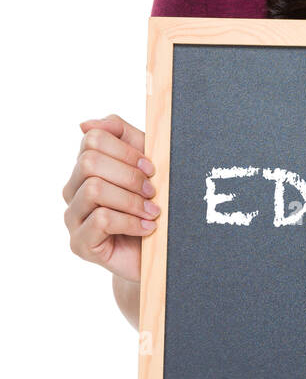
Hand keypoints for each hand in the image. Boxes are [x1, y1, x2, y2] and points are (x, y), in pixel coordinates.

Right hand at [62, 113, 157, 282]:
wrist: (159, 253)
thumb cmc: (152, 205)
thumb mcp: (145, 164)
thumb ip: (122, 136)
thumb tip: (85, 124)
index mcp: (86, 167)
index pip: (93, 139)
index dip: (126, 151)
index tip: (151, 168)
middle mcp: (73, 190)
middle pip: (90, 162)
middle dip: (129, 175)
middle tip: (153, 192)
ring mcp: (73, 217)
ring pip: (94, 189)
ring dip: (132, 200)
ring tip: (153, 212)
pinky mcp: (80, 243)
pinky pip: (101, 220)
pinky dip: (131, 221)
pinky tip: (147, 228)